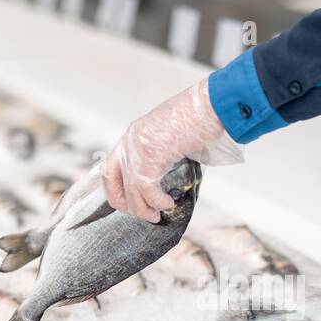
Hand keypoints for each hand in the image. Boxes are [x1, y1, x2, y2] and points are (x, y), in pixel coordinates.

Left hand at [101, 78, 241, 221]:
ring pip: (131, 189)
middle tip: (144, 213)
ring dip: (143, 208)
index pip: (109, 168)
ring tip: (157, 215)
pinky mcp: (152, 155)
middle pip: (112, 180)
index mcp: (134, 134)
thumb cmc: (200, 118)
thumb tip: (165, 177)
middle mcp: (131, 140)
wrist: (211, 105)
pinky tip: (168, 203)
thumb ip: (162, 154)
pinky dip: (157, 201)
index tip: (127, 203)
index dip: (114, 190)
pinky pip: (147, 188)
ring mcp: (139, 147)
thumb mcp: (171, 135)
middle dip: (125, 204)